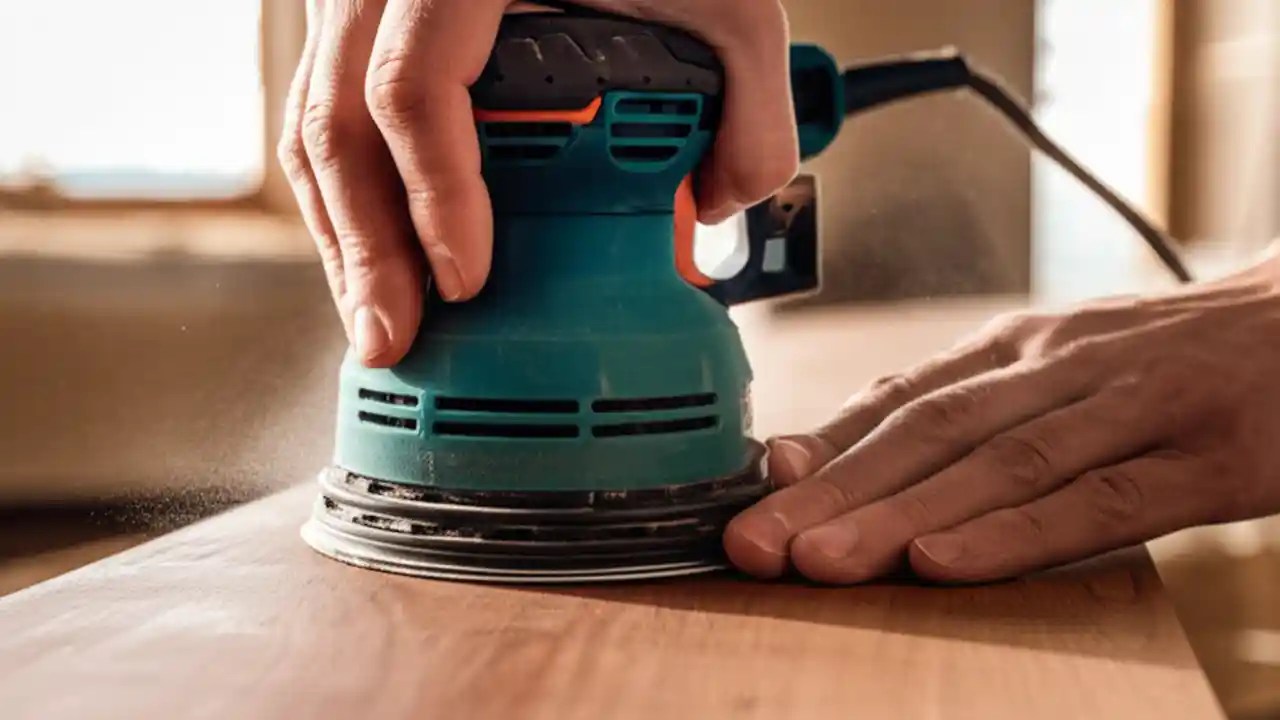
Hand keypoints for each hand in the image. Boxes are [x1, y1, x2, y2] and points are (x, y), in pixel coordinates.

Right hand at [277, 0, 798, 365]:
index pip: (413, 88)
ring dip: (342, 235)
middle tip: (393, 339)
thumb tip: (722, 208)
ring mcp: (358, 1)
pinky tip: (374, 255)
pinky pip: (325, 116)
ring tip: (377, 320)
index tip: (468, 281)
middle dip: (362, 250)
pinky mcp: (359, 27)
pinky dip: (347, 196)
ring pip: (313, 127)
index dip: (433, 196)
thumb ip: (752, 107)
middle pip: (334, 125)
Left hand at [725, 254, 1279, 583]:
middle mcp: (1059, 366)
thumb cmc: (1172, 361)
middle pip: (927, 433)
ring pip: (996, 464)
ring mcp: (1132, 405)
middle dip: (829, 492)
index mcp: (1020, 349)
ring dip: (898, 515)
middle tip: (752, 542)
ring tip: (820, 560)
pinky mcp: (1206, 456)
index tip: (744, 493)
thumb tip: (847, 449)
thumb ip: (971, 408)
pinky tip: (947, 562)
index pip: (900, 400)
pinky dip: (1016, 533)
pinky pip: (1098, 499)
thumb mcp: (1062, 369)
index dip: (817, 450)